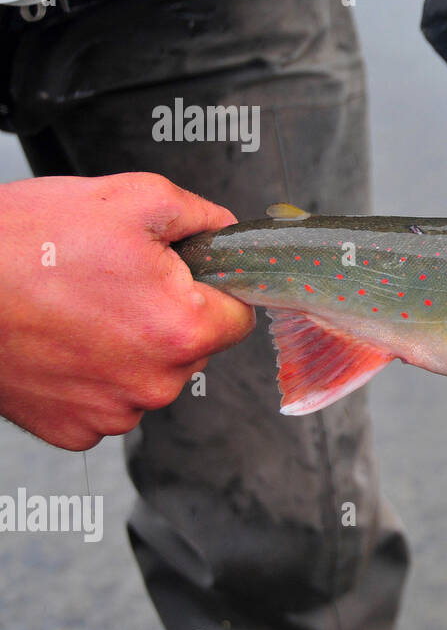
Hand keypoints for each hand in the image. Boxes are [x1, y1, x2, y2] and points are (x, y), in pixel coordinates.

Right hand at [0, 173, 255, 450]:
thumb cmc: (23, 245)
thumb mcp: (131, 199)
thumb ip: (200, 216)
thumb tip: (226, 231)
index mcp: (184, 329)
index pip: (240, 314)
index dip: (214, 287)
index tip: (185, 275)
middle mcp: (156, 382)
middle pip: (195, 347)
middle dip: (168, 314)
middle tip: (116, 281)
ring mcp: (114, 413)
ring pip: (150, 374)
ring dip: (128, 345)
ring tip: (80, 307)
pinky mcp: (74, 430)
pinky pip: (105, 399)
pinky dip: (90, 373)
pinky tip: (62, 340)